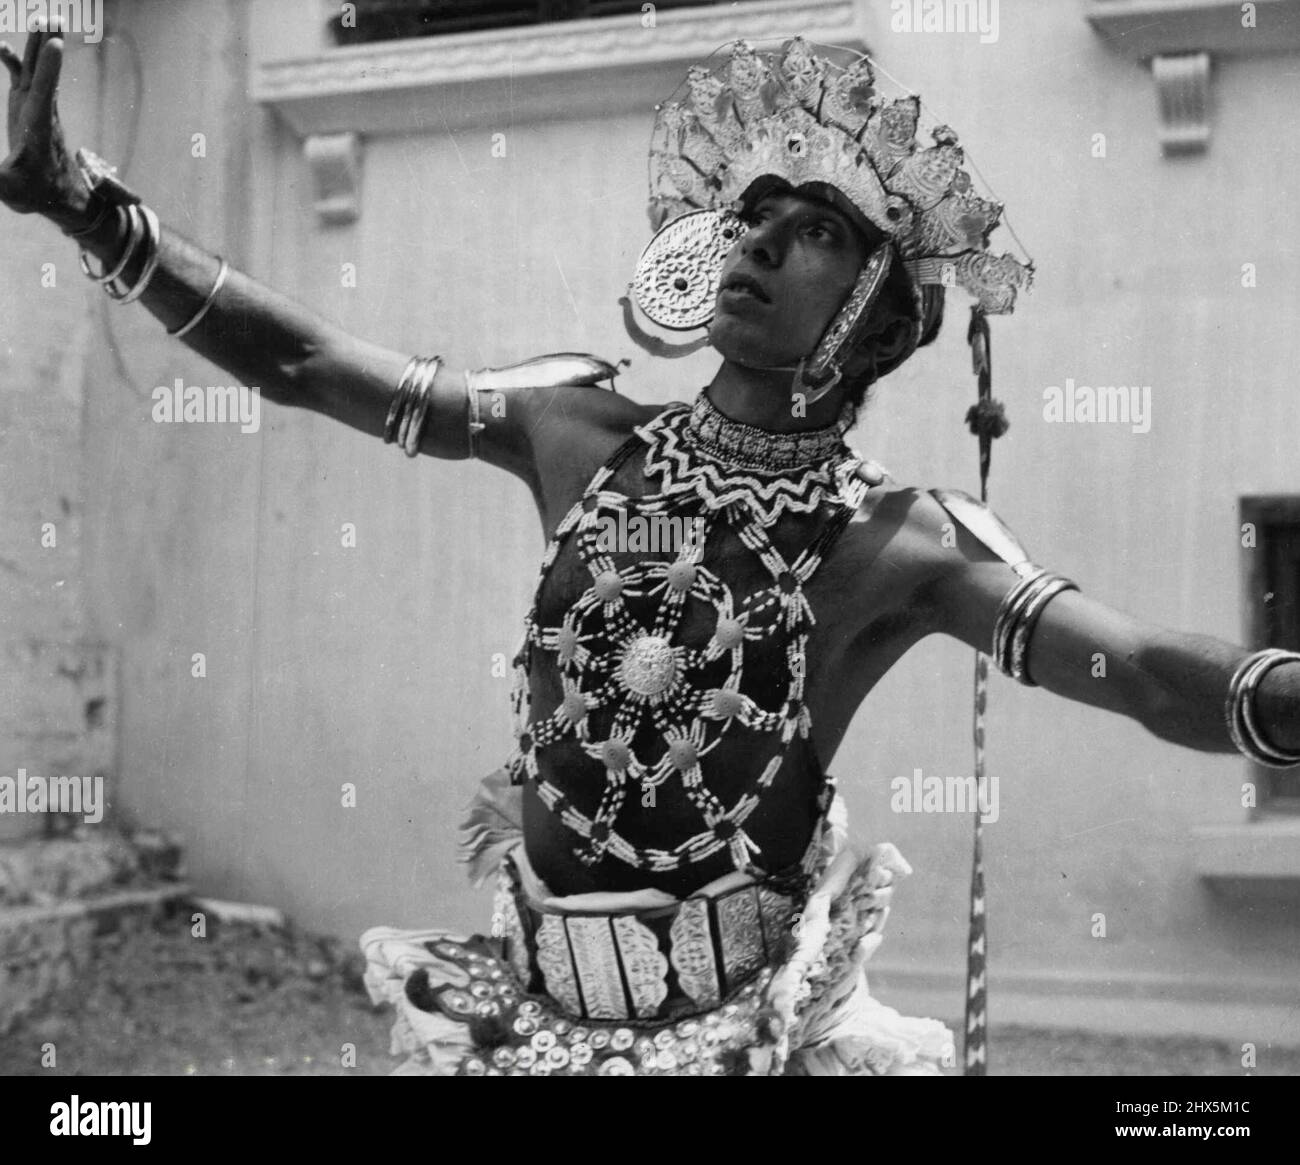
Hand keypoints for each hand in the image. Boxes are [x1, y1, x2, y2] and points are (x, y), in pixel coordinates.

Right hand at [0, 21, 88, 226]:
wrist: (58, 197)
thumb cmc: (36, 193)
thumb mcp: (9, 189)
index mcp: (38, 127)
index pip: (44, 92)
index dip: (50, 68)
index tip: (57, 43)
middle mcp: (41, 111)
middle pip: (45, 70)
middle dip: (48, 42)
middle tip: (54, 15)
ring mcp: (35, 107)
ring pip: (38, 69)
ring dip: (39, 44)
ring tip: (44, 17)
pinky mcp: (28, 109)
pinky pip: (24, 78)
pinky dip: (15, 61)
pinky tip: (2, 46)